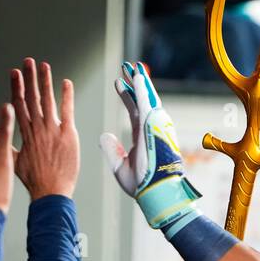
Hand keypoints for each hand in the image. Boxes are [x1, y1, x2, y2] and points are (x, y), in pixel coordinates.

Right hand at [12, 58, 79, 198]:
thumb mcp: (15, 161)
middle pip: (31, 97)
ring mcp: (52, 130)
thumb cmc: (34, 180)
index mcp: (24, 132)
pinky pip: (67, 110)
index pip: (18, 104)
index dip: (17, 87)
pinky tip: (66, 83)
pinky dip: (67, 96)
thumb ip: (7, 145)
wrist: (50, 191)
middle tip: (27, 61)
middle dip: (29, 78)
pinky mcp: (68, 134)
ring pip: (48, 100)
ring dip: (46, 81)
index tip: (14, 73)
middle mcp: (37, 127)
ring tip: (43, 65)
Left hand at [100, 61, 199, 229]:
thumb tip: (104, 134)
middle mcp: (151, 129)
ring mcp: (154, 127)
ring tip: (132, 66)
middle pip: (142, 100)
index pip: (134, 111)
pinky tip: (137, 77)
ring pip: (147, 98)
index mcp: (143, 137)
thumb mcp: (120, 166)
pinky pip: (147, 104)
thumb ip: (111, 150)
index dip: (128, 96)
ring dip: (140, 82)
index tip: (119, 83)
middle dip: (135, 83)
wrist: (156, 194)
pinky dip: (142, 90)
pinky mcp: (154, 128)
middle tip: (127, 67)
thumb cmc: (142, 185)